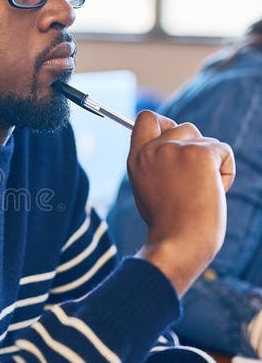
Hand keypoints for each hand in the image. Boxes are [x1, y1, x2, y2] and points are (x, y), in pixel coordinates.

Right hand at [128, 110, 235, 295]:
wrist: (179, 243)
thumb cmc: (168, 225)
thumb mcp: (148, 188)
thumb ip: (155, 164)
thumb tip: (175, 146)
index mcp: (136, 159)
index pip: (146, 118)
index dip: (165, 124)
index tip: (175, 143)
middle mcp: (153, 150)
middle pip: (184, 126)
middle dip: (196, 148)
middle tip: (194, 179)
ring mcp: (175, 150)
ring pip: (205, 139)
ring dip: (211, 162)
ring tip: (202, 191)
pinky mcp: (200, 154)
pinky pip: (223, 151)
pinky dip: (225, 172)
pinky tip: (214, 192)